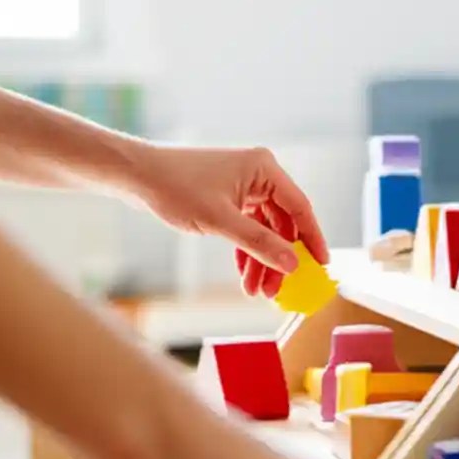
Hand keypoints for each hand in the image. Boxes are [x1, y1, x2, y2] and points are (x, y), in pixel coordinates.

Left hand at [131, 145, 329, 296]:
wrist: (137, 176)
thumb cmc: (176, 187)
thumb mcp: (221, 221)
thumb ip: (259, 243)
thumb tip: (292, 264)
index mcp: (264, 169)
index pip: (300, 207)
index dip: (313, 238)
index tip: (321, 265)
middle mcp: (259, 175)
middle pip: (282, 223)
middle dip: (279, 258)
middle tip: (278, 288)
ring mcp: (244, 187)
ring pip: (264, 230)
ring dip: (262, 259)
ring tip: (257, 290)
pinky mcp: (229, 198)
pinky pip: (247, 229)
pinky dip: (247, 251)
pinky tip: (245, 275)